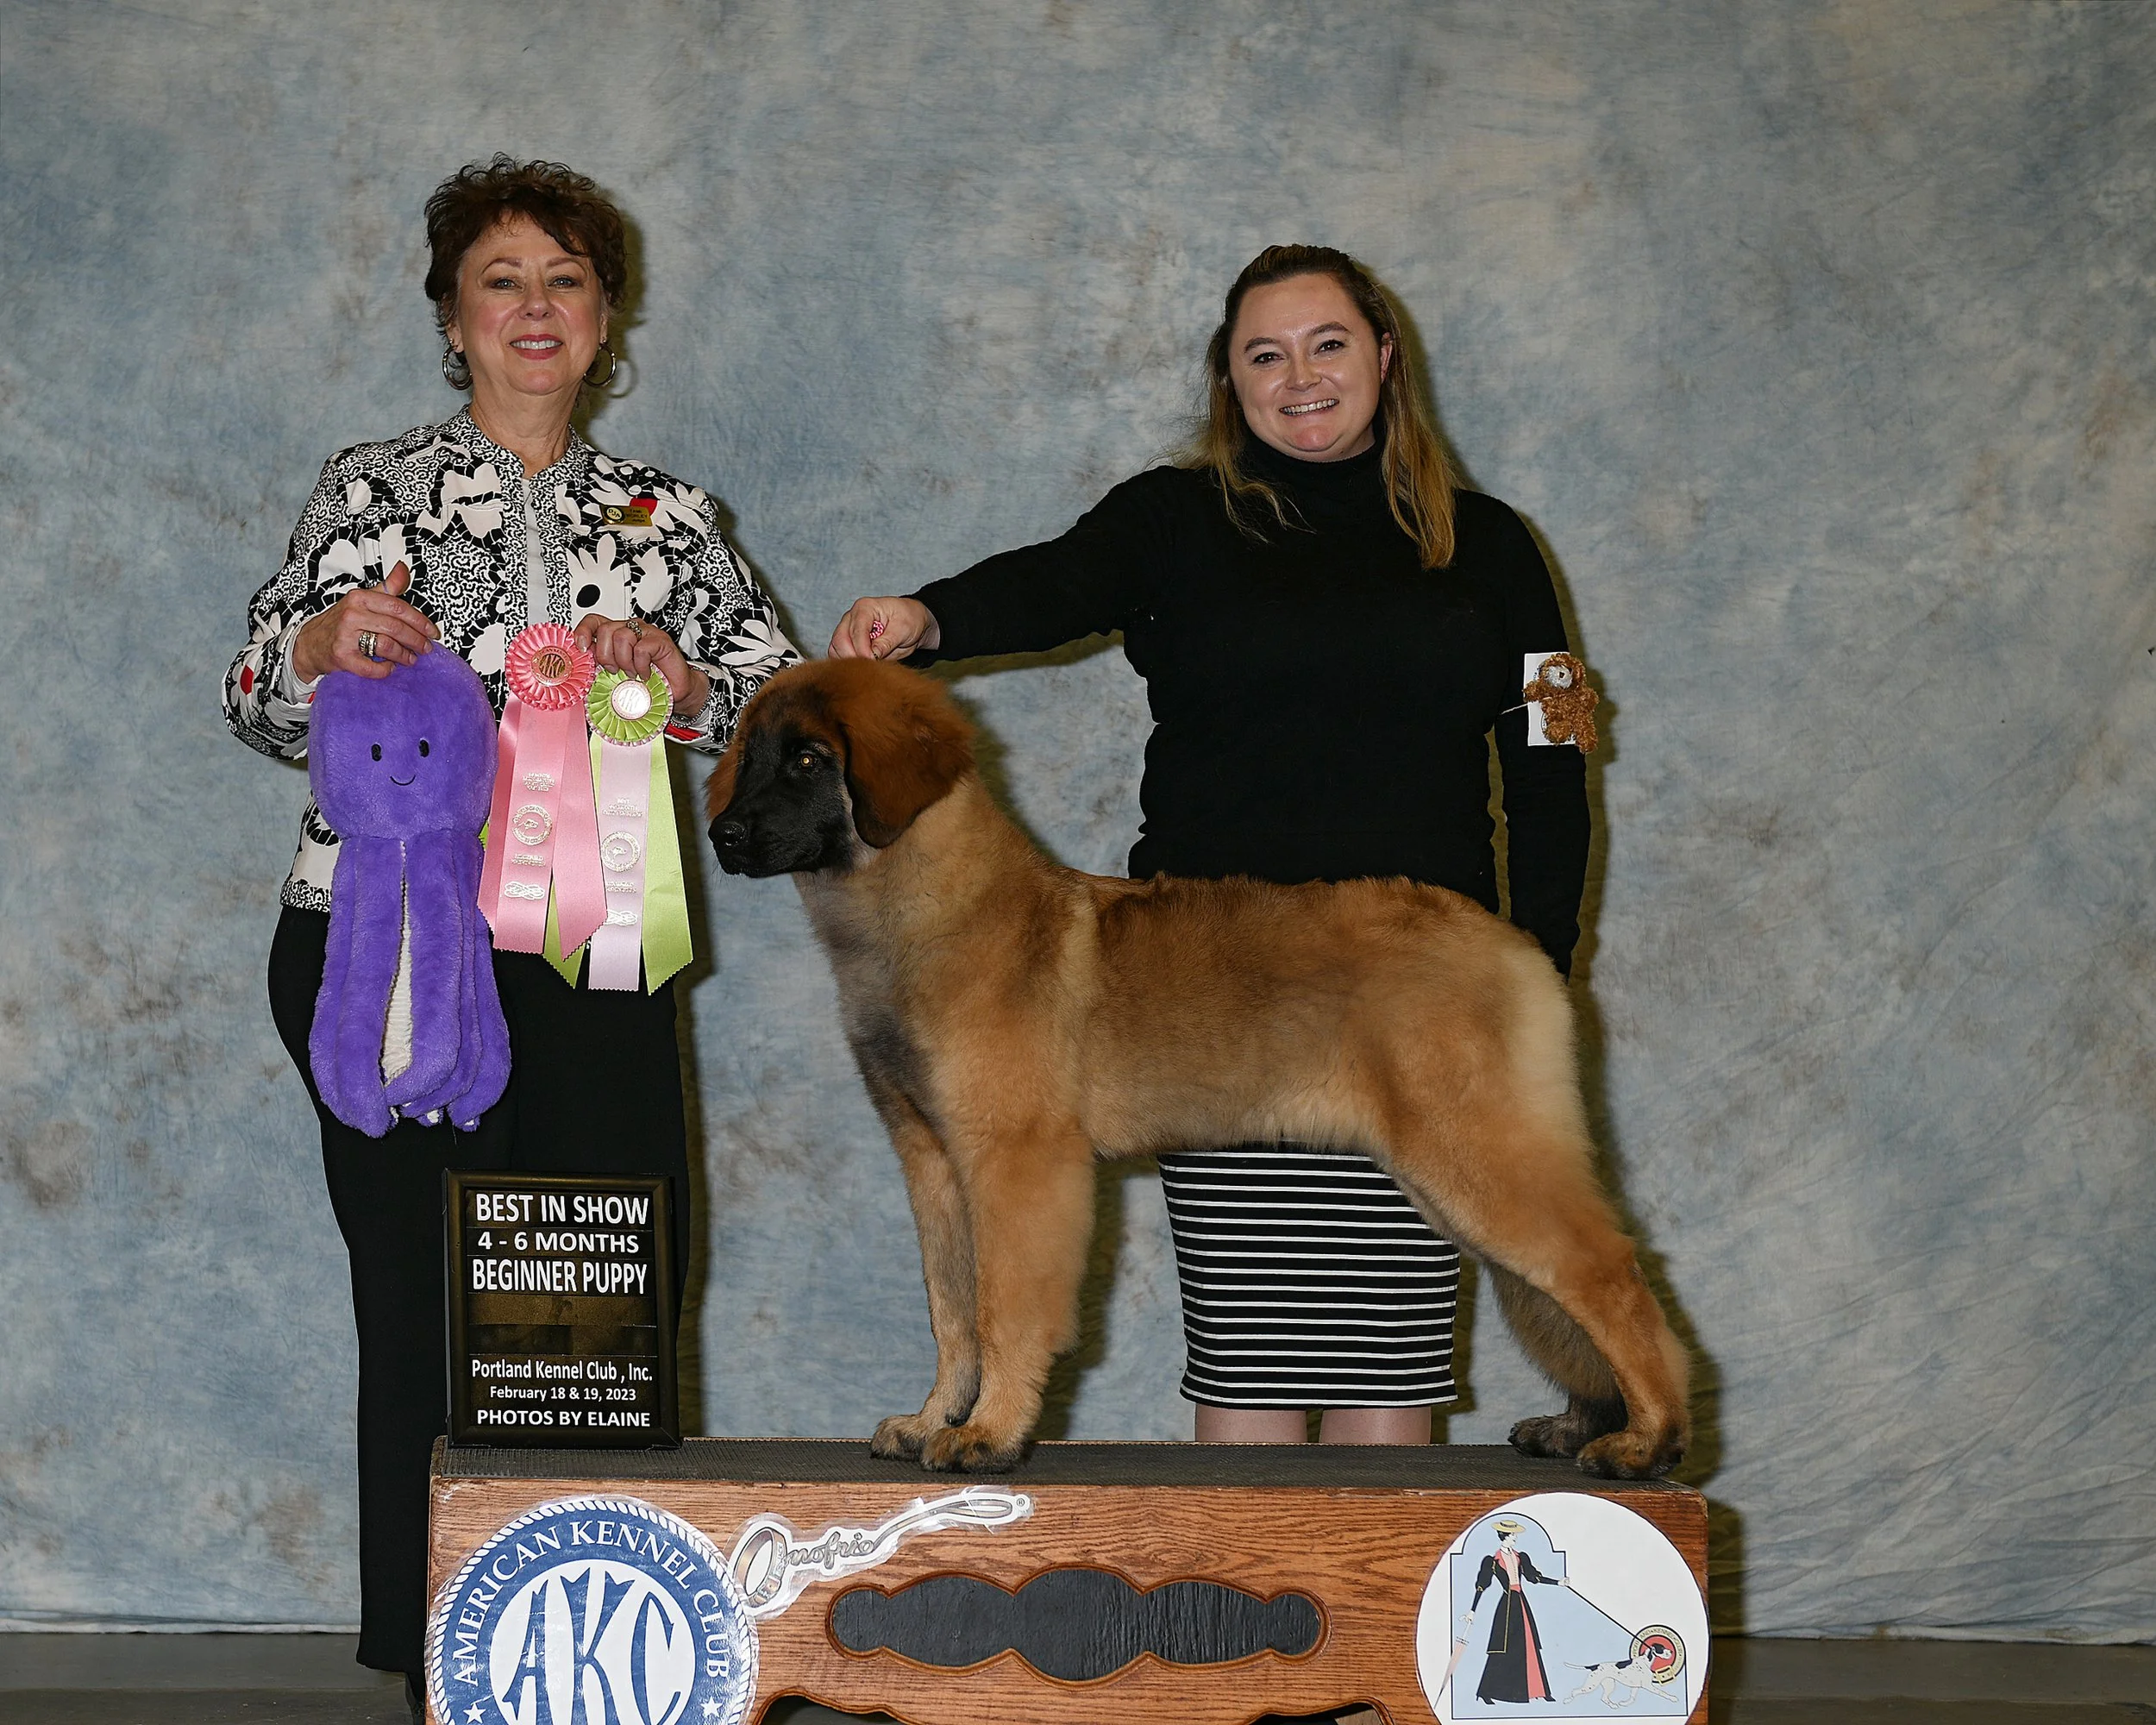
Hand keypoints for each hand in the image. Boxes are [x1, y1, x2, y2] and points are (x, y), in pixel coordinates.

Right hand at [292, 562, 437, 680]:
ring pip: (386, 645)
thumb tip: (404, 569)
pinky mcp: (342, 656)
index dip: (419, 621)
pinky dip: (385, 669)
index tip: (431, 631)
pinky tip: (389, 667)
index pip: (398, 607)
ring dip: (404, 655)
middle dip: (416, 640)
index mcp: (360, 598)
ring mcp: (345, 636)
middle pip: (395, 627)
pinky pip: (372, 667)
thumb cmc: (341, 622)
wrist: (310, 643)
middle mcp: (352, 614)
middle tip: (426, 648)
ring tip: (411, 658)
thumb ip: (386, 588)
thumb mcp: (362, 600)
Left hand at [574, 612, 709, 715]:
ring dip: (624, 661)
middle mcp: (630, 630)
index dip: (584, 631)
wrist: (673, 692)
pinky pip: (641, 648)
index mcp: (615, 635)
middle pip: (606, 629)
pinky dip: (640, 666)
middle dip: (605, 655)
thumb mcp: (614, 676)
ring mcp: (646, 632)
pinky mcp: (660, 640)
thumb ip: (599, 666)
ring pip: (622, 636)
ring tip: (632, 672)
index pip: (594, 621)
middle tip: (614, 670)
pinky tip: (644, 673)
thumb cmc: (645, 684)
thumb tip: (581, 666)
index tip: (582, 649)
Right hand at [828, 596, 938, 659]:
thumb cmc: (910, 619)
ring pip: (836, 649)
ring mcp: (848, 630)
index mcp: (865, 608)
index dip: (862, 650)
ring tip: (868, 667)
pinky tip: (863, 668)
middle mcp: (852, 618)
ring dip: (849, 662)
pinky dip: (848, 664)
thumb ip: (887, 642)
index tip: (873, 661)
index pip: (856, 631)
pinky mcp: (848, 642)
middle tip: (870, 668)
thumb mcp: (903, 629)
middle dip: (853, 657)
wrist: (913, 621)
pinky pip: (839, 655)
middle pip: (840, 640)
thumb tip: (872, 655)